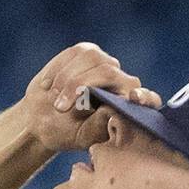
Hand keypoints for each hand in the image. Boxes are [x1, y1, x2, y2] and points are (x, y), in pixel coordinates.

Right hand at [20, 42, 161, 153]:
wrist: (41, 118)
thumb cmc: (65, 132)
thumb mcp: (83, 136)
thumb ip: (99, 126)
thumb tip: (112, 111)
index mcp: (127, 108)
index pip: (147, 99)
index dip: (144, 97)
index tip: (134, 97)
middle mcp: (121, 83)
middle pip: (110, 73)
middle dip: (81, 86)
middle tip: (61, 107)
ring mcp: (105, 64)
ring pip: (92, 59)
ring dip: (68, 80)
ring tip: (55, 100)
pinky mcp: (86, 52)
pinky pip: (75, 54)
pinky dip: (59, 71)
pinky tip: (49, 86)